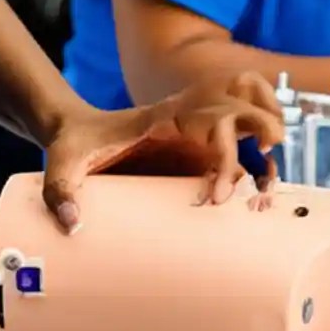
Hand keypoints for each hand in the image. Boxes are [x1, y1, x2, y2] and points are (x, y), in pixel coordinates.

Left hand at [40, 72, 285, 233]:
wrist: (75, 131)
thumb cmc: (72, 146)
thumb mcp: (60, 164)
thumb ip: (61, 193)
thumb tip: (72, 225)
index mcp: (162, 116)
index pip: (212, 119)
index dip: (225, 155)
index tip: (216, 198)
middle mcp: (187, 117)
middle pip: (243, 105)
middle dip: (265, 131)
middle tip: (262, 180)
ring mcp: (195, 131)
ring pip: (249, 110)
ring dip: (269, 133)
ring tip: (267, 183)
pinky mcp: (197, 148)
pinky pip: (239, 138)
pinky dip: (258, 151)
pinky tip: (258, 185)